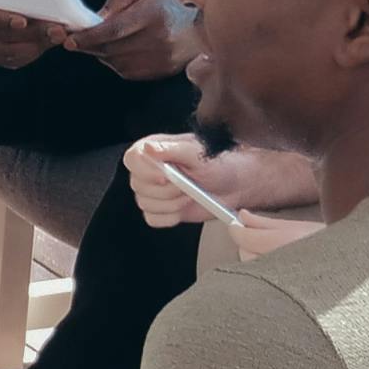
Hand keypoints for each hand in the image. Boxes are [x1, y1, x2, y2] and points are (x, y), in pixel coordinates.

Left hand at [65, 0, 191, 81]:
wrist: (206, 21)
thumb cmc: (175, 0)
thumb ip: (118, 1)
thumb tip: (95, 19)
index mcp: (153, 14)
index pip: (112, 30)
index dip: (88, 37)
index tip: (70, 39)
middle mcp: (158, 39)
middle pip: (111, 49)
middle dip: (89, 46)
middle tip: (78, 40)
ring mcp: (162, 58)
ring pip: (116, 63)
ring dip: (103, 55)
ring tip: (103, 42)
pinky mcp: (163, 70)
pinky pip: (129, 72)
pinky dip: (117, 63)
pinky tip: (120, 51)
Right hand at [125, 132, 317, 232]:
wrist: (236, 185)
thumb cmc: (220, 163)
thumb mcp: (198, 152)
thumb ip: (172, 150)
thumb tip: (148, 148)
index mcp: (154, 150)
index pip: (132, 159)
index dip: (146, 171)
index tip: (166, 176)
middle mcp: (149, 170)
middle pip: (139, 186)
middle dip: (168, 191)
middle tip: (189, 185)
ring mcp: (153, 191)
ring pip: (146, 204)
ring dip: (172, 204)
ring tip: (190, 194)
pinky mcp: (160, 210)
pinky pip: (153, 219)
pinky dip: (171, 217)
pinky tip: (185, 207)